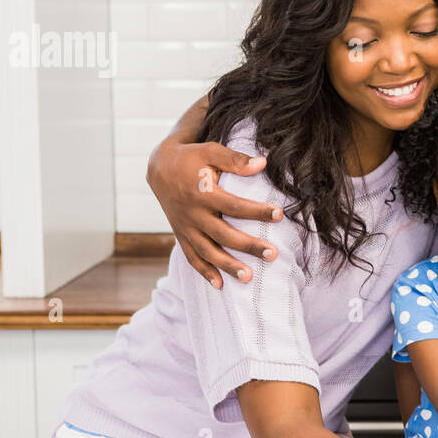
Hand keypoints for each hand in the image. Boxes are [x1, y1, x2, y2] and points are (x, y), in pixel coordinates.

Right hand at [146, 137, 282, 287]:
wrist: (158, 167)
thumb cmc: (191, 157)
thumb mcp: (210, 151)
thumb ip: (235, 160)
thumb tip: (262, 164)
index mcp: (202, 192)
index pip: (234, 206)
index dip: (257, 212)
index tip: (279, 215)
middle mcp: (193, 213)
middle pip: (223, 234)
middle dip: (248, 246)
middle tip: (273, 254)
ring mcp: (186, 227)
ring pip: (207, 251)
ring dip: (228, 266)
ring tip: (249, 278)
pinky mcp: (181, 235)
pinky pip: (192, 257)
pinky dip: (204, 272)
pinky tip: (220, 285)